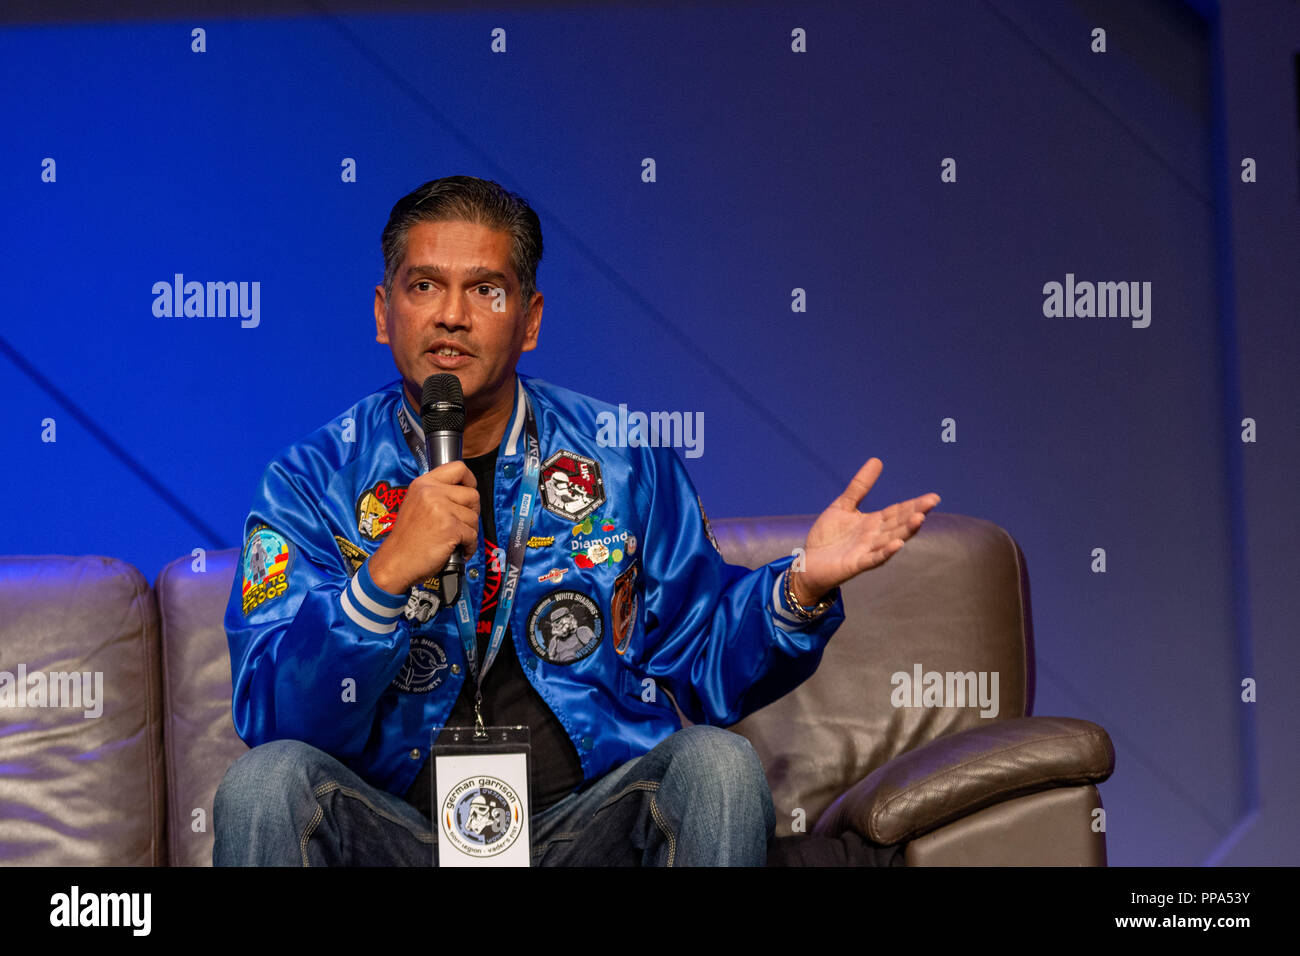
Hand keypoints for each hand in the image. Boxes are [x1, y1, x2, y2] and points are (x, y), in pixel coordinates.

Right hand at [367, 461, 479, 594]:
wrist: (395, 561)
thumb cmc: (407, 539)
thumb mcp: (415, 504)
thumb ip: (437, 494)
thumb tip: (464, 491)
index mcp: (423, 484)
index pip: (458, 468)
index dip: (470, 480)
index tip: (469, 491)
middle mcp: (431, 492)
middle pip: (472, 495)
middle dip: (472, 512)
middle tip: (461, 525)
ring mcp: (441, 509)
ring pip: (474, 517)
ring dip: (469, 532)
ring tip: (454, 540)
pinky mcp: (449, 527)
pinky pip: (472, 535)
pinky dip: (469, 546)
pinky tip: (456, 550)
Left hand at [790, 458, 939, 605]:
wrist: (808, 563)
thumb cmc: (828, 536)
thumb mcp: (844, 505)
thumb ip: (860, 486)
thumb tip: (877, 460)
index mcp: (873, 523)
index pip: (897, 512)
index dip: (914, 504)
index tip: (933, 497)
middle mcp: (874, 537)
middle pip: (898, 524)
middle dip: (915, 513)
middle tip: (932, 502)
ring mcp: (867, 551)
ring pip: (890, 540)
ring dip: (905, 531)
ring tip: (919, 519)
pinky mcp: (856, 564)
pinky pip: (873, 558)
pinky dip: (886, 552)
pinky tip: (897, 545)